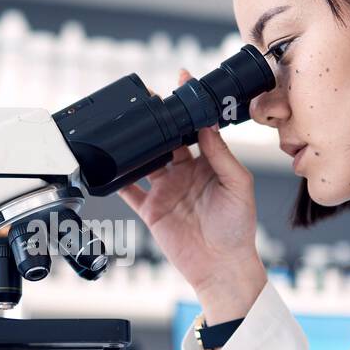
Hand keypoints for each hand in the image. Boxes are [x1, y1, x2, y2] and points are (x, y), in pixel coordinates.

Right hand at [117, 69, 266, 323]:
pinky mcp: (151, 209)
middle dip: (158, 119)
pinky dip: (118, 178)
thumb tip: (206, 126)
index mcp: (210, 163)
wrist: (221, 266)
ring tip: (128, 124)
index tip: (183, 82)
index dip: (189, 106)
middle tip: (149, 98)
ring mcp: (166, 190)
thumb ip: (221, 155)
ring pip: (147, 159)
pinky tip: (110, 164)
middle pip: (167, 139)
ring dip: (138, 144)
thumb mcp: (239, 186)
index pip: (197, 128)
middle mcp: (186, 173)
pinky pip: (129, 190)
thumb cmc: (238, 229)